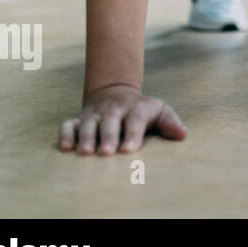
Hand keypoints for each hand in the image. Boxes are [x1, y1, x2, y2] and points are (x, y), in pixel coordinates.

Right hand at [58, 83, 186, 154]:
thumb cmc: (142, 110)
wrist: (115, 92)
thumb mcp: (160, 110)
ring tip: (85, 153)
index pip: (135, 120)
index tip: (130, 149)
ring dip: (86, 137)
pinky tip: (65, 149)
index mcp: (135, 109)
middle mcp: (113, 110)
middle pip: (110, 122)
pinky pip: (68, 125)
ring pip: (88, 124)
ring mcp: (94, 114)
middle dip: (108, 136)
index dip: (133, 134)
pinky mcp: (78, 119)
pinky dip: (65, 135)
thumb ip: (170, 122)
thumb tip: (182, 135)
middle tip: (107, 153)